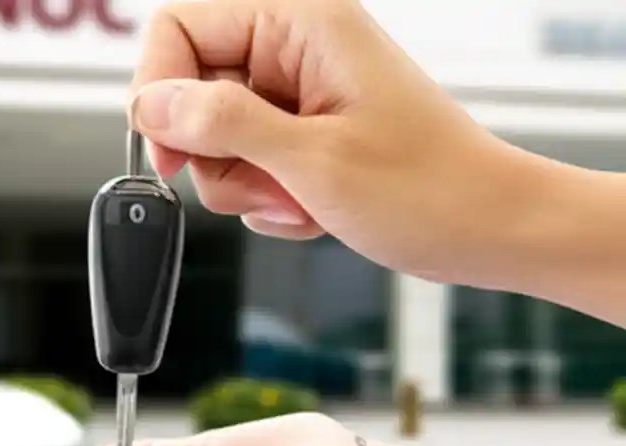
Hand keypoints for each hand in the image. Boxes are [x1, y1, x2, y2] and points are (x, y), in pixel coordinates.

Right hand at [131, 0, 546, 286]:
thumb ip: (223, 124)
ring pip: (211, 134)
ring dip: (242, 184)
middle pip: (190, 87)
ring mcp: (297, 90)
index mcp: (302, 21)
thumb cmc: (430, 188)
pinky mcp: (301, 130)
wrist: (489, 228)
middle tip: (259, 183)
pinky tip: (308, 206)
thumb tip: (153, 104)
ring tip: (297, 199)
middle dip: (212, 152)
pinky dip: (264, 195)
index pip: (180, 25)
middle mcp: (295, 46)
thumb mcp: (313, 160)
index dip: (160, 88)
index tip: (171, 150)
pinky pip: (242, 161)